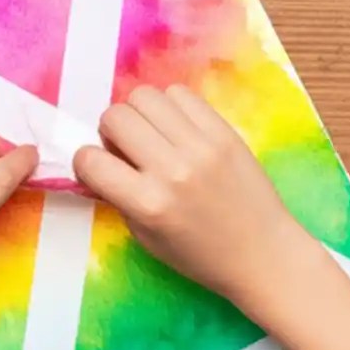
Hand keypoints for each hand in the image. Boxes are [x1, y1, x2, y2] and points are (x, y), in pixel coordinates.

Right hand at [73, 85, 303, 303]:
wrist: (263, 253)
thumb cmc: (200, 255)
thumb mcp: (145, 237)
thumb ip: (118, 196)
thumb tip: (97, 161)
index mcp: (148, 204)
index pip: (91, 160)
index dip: (86, 163)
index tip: (99, 170)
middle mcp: (172, 169)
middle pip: (116, 116)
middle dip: (111, 132)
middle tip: (127, 149)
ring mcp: (201, 146)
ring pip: (145, 96)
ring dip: (139, 114)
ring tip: (153, 135)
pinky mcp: (224, 131)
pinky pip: (181, 94)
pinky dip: (170, 107)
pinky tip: (177, 129)